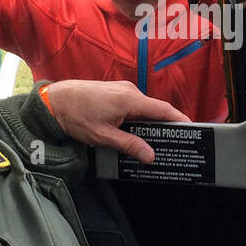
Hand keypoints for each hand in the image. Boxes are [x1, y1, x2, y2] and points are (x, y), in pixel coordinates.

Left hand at [44, 79, 189, 160]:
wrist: (53, 101)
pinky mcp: (114, 92)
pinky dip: (139, 117)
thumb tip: (150, 155)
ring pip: (144, 108)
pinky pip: (134, 105)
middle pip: (156, 110)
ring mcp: (122, 89)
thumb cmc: (76, 116)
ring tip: (156, 141)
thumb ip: (129, 145)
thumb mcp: (104, 136)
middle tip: (175, 142)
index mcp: (130, 99)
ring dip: (150, 123)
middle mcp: (129, 90)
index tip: (192, 130)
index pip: (164, 109)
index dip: (180, 120)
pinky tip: (136, 132)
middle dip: (166, 126)